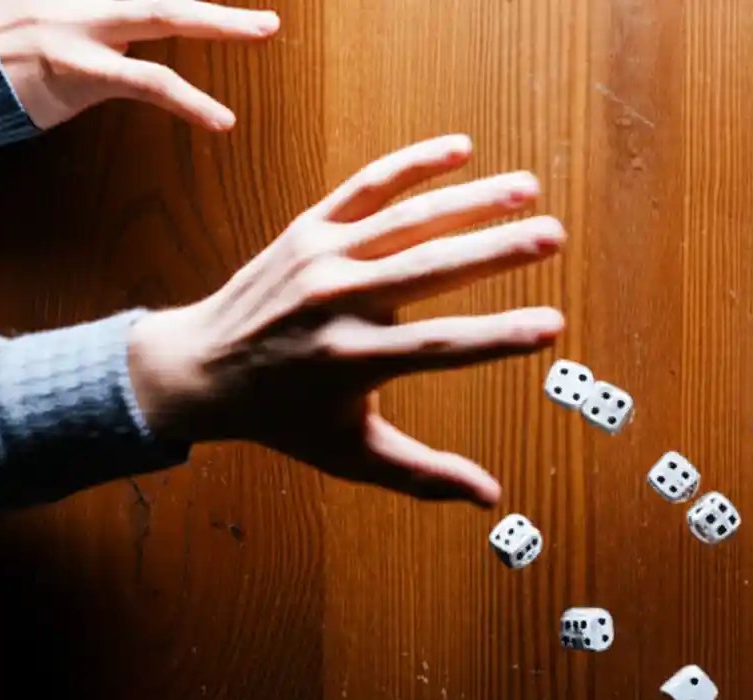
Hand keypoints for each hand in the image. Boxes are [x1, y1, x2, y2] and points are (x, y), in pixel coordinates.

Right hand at [0, 0, 279, 129]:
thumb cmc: (0, 45)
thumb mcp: (48, 13)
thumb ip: (100, 17)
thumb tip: (140, 26)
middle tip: (265, 5)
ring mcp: (78, 24)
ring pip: (160, 13)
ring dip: (218, 22)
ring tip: (263, 29)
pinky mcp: (78, 67)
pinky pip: (144, 81)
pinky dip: (188, 101)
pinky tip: (222, 119)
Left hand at [127, 135, 565, 504]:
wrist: (198, 367)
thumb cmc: (283, 417)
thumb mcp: (350, 454)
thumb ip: (424, 474)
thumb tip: (491, 498)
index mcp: (352, 360)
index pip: (442, 347)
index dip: (500, 337)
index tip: (552, 325)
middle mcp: (337, 302)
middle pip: (432, 269)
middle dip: (498, 250)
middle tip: (554, 235)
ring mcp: (322, 257)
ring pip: (408, 219)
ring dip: (472, 199)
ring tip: (528, 189)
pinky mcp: (308, 227)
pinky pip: (367, 187)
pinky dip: (412, 164)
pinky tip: (460, 149)